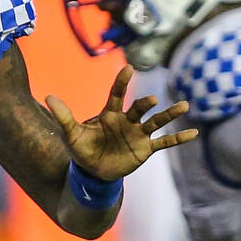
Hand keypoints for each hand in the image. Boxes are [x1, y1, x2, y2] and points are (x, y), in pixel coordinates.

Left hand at [45, 65, 197, 181]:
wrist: (92, 172)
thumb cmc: (81, 149)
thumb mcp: (70, 134)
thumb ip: (63, 116)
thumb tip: (48, 97)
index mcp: (109, 114)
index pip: (116, 94)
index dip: (122, 82)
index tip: (129, 69)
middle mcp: (126, 120)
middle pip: (139, 108)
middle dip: (145, 104)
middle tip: (152, 100)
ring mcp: (138, 134)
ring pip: (156, 121)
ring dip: (169, 114)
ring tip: (184, 105)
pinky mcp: (145, 149)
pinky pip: (164, 143)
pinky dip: (178, 138)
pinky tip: (193, 133)